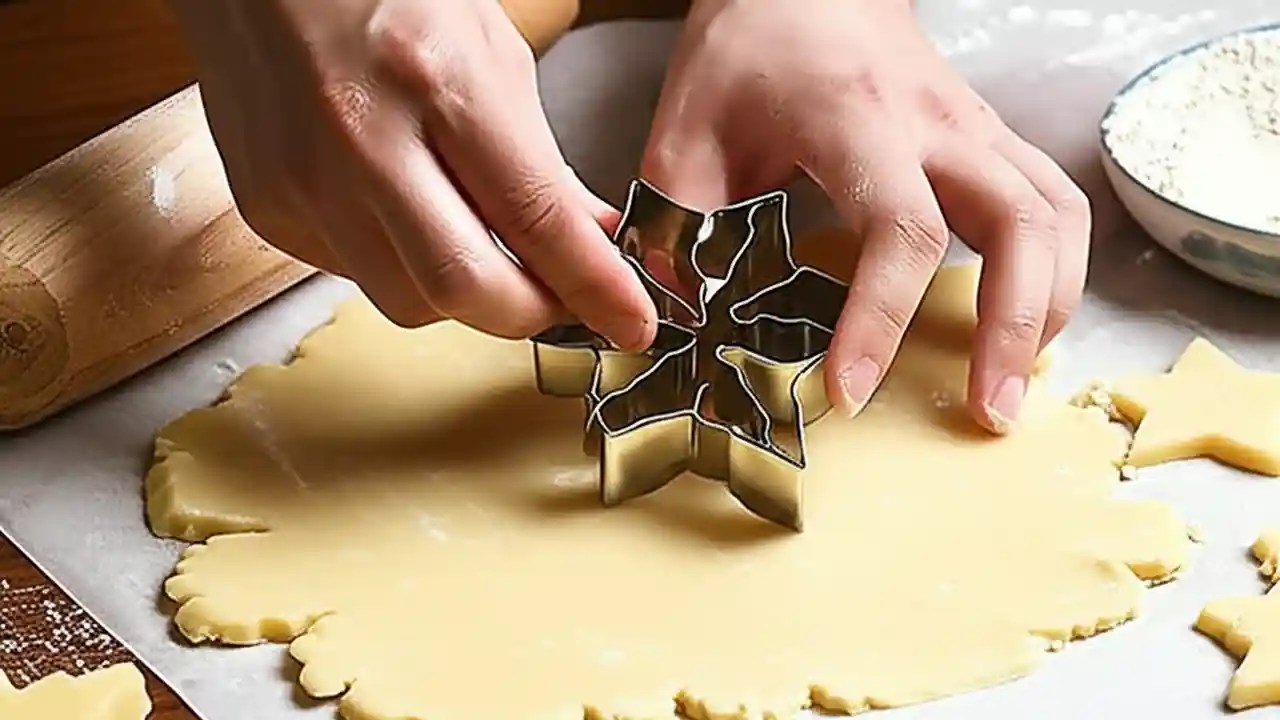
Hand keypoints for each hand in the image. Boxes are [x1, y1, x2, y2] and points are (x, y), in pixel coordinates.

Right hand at [169, 0, 655, 348]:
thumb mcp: (490, 53)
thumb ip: (541, 162)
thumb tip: (590, 244)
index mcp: (434, 78)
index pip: (535, 217)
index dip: (594, 286)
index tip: (631, 322)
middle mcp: (360, 139)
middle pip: (465, 289)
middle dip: (532, 314)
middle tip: (564, 301)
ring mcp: (303, 182)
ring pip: (409, 301)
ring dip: (468, 298)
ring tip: (489, 253)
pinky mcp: (267, 209)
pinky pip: (358, 278)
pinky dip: (404, 270)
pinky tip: (412, 221)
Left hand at [641, 0, 1089, 432]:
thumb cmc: (749, 50)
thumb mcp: (687, 129)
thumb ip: (678, 221)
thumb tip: (678, 316)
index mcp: (858, 121)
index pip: (899, 229)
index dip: (881, 320)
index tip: (850, 393)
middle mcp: (938, 124)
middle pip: (1018, 224)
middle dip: (1011, 328)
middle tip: (988, 413)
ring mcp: (976, 126)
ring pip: (1056, 214)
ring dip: (1051, 305)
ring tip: (1014, 383)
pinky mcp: (991, 138)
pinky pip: (1054, 202)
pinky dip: (1056, 269)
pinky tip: (1030, 319)